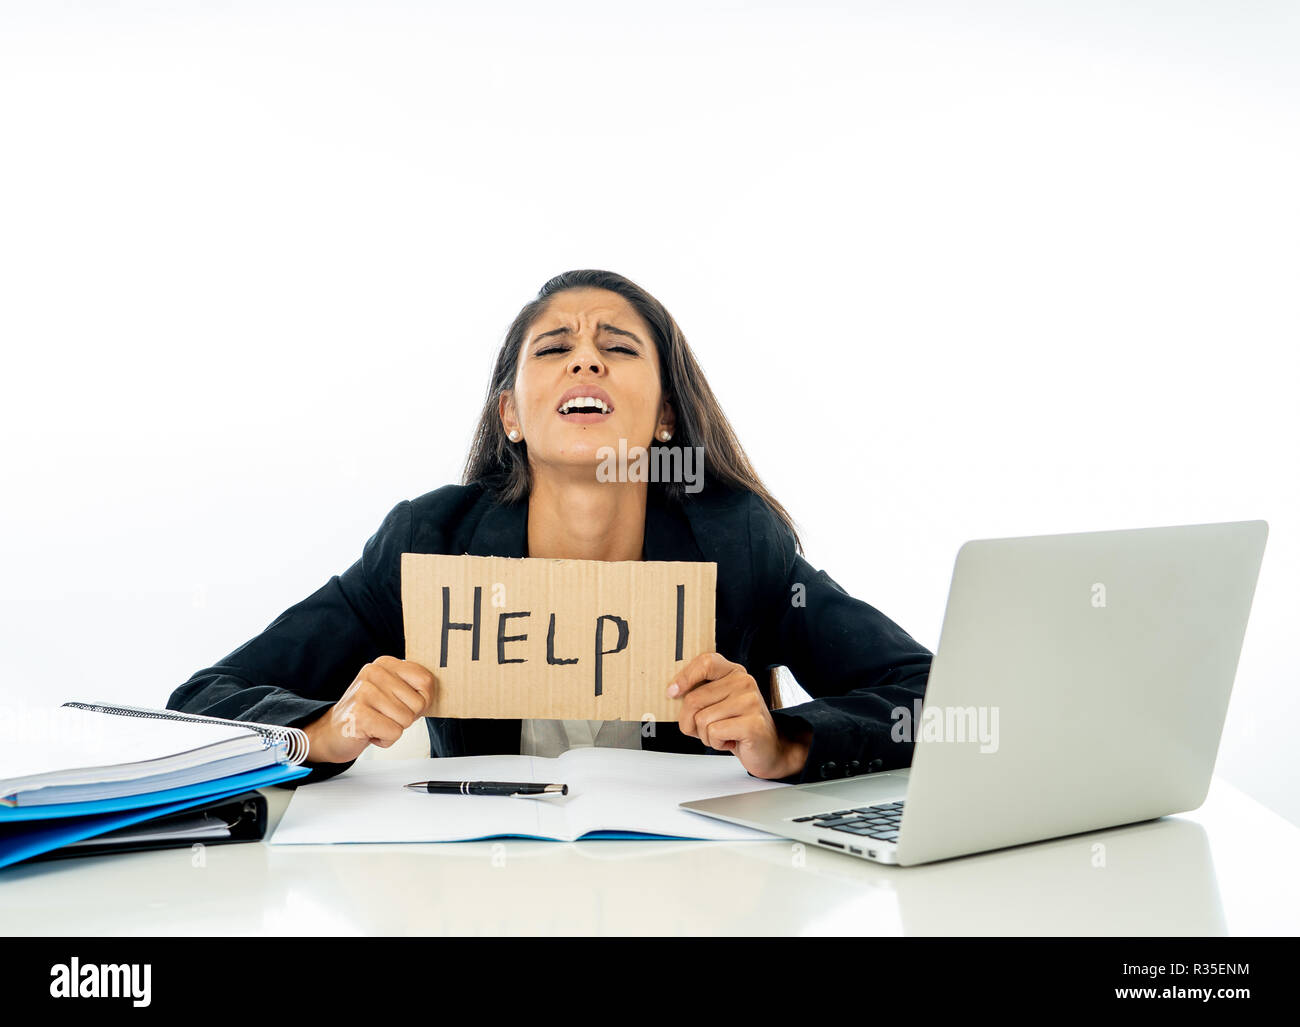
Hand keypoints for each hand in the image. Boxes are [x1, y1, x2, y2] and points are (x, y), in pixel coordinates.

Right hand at [302, 655, 435, 763]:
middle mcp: (373, 672)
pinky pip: (394, 733)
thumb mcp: (393, 693)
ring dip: (394, 729)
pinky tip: (369, 732)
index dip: (422, 701)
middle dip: (406, 718)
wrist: (333, 732)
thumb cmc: (371, 714)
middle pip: (418, 703)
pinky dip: (385, 740)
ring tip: (376, 723)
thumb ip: (414, 688)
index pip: (426, 680)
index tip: (404, 705)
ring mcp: (364, 692)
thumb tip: (432, 695)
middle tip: (384, 716)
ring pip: (406, 720)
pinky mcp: (359, 714)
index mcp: (385, 663)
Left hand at [668, 651, 811, 779]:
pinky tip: (731, 741)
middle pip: (694, 698)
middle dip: (689, 721)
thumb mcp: (717, 704)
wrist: (768, 750)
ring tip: (723, 734)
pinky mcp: (752, 723)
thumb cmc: (738, 727)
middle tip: (705, 729)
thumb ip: (700, 695)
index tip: (673, 692)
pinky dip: (716, 743)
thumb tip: (673, 691)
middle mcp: (744, 682)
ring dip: (705, 735)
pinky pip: (714, 732)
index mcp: (734, 672)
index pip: (706, 662)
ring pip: (702, 719)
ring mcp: (750, 701)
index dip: (685, 676)